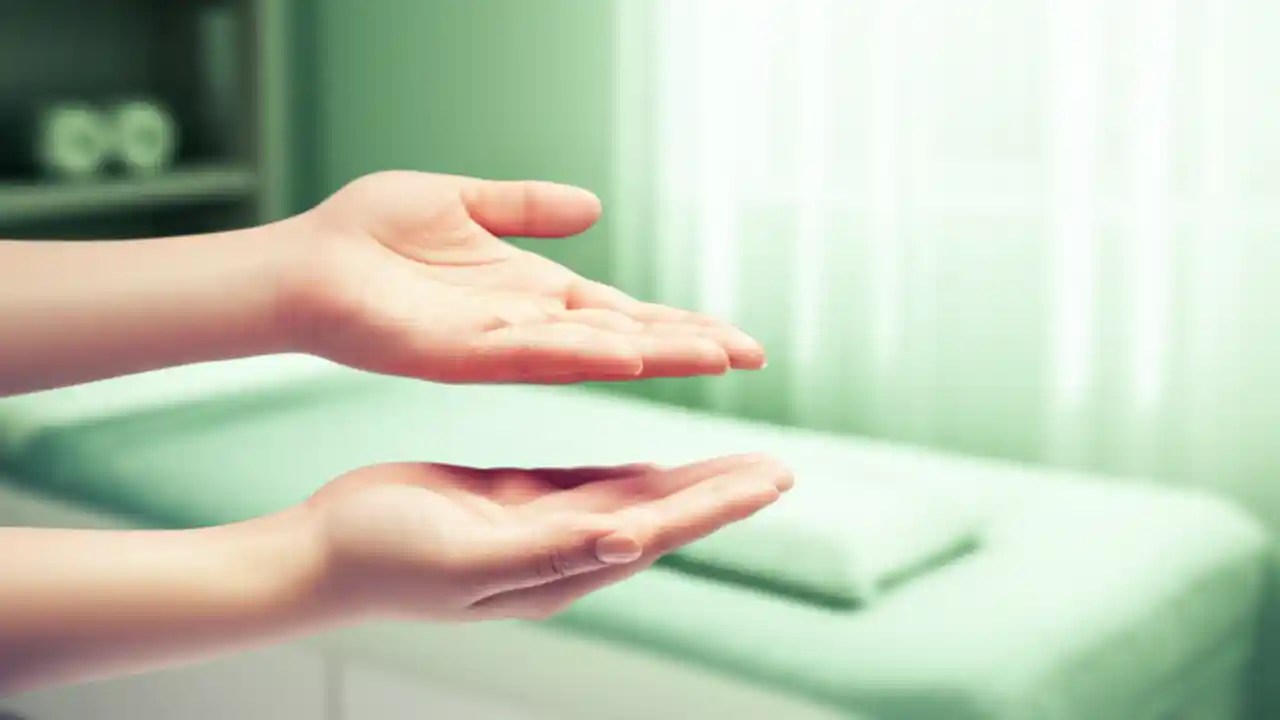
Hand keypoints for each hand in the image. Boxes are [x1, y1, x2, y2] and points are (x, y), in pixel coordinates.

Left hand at [276, 171, 765, 383]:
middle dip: (687, 345)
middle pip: (624, 338)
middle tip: (752, 354)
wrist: (306, 260)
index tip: (735, 336)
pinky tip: (629, 352)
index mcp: (532, 293)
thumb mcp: (464, 202)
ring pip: (592, 351)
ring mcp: (499, 344)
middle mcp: (527, 325)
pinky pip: (532, 353)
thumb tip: (592, 206)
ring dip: (654, 355)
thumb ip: (526, 206)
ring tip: (716, 356)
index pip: (623, 312)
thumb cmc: (371, 233)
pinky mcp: (461, 354)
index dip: (679, 323)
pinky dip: (582, 352)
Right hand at [306, 454, 791, 620]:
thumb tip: (632, 540)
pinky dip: (630, 476)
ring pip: (631, 500)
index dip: (718, 504)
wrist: (323, 550)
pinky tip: (656, 469)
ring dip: (688, 483)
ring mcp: (538, 529)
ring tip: (738, 464)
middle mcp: (560, 553)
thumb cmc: (383, 556)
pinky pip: (587, 486)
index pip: (659, 532)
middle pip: (660, 518)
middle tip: (780, 468)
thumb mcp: (466, 552)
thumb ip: (548, 549)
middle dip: (721, 492)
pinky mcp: (513, 503)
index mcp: (558, 569)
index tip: (772, 478)